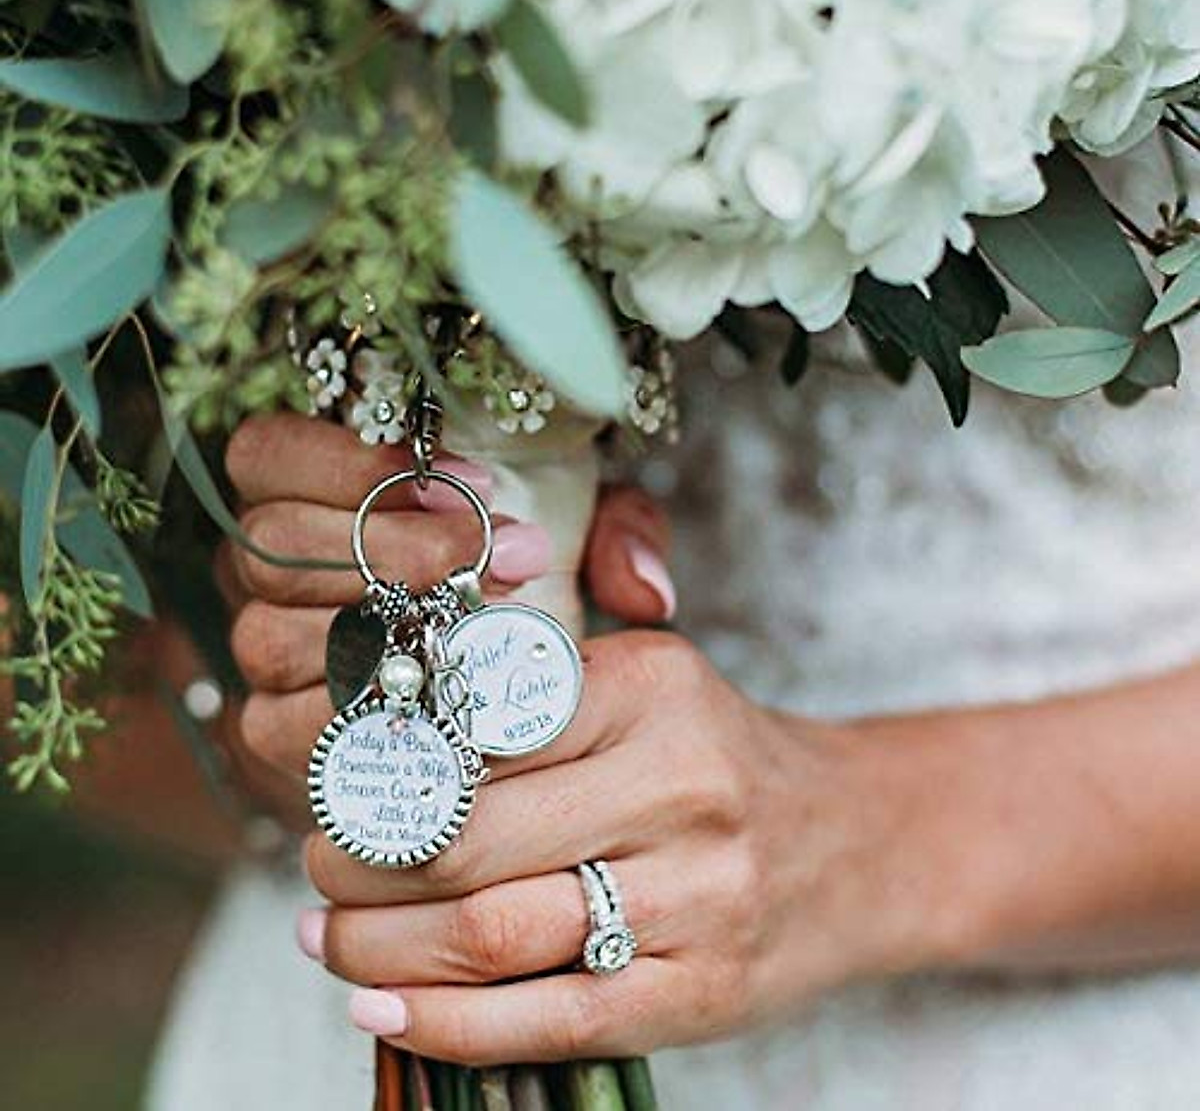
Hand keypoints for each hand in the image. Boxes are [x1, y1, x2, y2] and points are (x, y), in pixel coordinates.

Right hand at [220, 412, 675, 825]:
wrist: (493, 703)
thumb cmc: (525, 593)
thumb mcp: (580, 540)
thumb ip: (614, 534)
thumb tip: (646, 591)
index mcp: (309, 494)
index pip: (267, 454)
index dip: (350, 462)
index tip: (474, 484)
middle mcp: (267, 571)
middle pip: (275, 545)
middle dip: (397, 547)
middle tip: (508, 555)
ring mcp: (264, 654)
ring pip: (271, 635)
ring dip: (384, 631)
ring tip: (487, 631)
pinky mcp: (274, 732)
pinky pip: (280, 725)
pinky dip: (367, 714)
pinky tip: (445, 708)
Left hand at [298, 631, 940, 1064]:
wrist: (851, 842)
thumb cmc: (716, 757)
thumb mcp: (647, 684)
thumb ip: (533, 693)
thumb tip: (381, 743)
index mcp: (652, 686)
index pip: (477, 727)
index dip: (382, 763)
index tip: (331, 781)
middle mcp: (682, 784)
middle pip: (471, 840)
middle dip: (361, 862)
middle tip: (316, 864)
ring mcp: (700, 896)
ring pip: (495, 934)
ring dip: (381, 944)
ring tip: (330, 933)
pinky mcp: (703, 990)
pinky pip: (548, 1017)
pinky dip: (444, 1021)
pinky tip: (380, 1004)